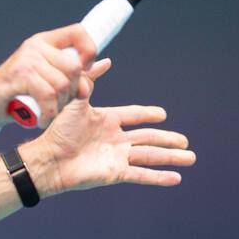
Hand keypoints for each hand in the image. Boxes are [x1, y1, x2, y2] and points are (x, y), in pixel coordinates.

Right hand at [0, 23, 97, 128]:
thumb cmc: (16, 94)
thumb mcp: (47, 80)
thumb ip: (74, 73)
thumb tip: (104, 64)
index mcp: (46, 42)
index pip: (79, 33)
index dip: (89, 52)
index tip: (83, 75)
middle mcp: (37, 46)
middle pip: (73, 67)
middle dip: (72, 93)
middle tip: (60, 106)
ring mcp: (27, 59)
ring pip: (61, 84)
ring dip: (59, 107)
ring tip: (49, 115)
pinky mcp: (19, 75)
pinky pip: (47, 95)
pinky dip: (49, 113)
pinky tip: (42, 120)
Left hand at [30, 61, 195, 192]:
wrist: (49, 159)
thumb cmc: (58, 131)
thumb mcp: (77, 100)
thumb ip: (89, 79)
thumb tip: (104, 59)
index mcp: (107, 121)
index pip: (134, 116)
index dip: (148, 114)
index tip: (163, 114)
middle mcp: (115, 139)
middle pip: (149, 138)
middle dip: (168, 140)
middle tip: (185, 142)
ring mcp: (116, 157)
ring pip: (150, 156)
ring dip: (170, 158)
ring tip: (190, 158)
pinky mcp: (115, 173)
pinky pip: (141, 174)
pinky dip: (159, 177)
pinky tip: (175, 178)